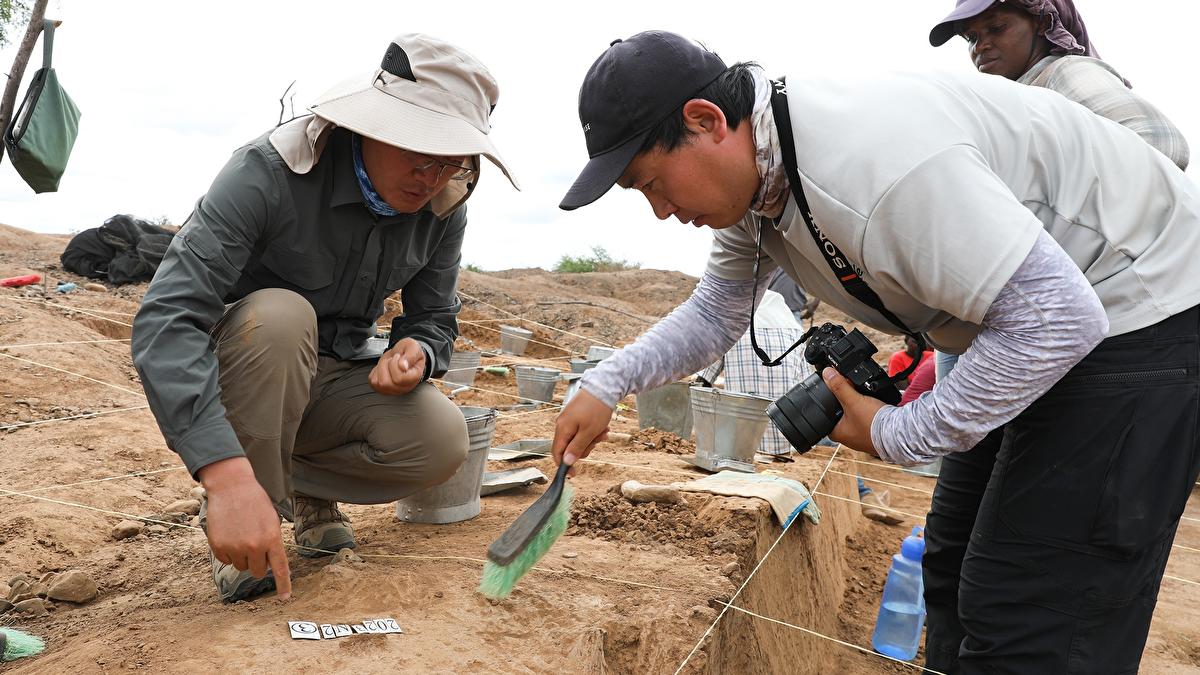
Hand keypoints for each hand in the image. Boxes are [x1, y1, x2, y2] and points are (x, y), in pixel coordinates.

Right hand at [197, 457, 291, 598]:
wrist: (232, 487)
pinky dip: (228, 553)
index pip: (280, 568)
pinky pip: (225, 561)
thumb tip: (269, 563)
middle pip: (258, 572)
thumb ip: (272, 542)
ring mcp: (235, 547)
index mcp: (272, 539)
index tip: (284, 599)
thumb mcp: (271, 520)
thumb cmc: (255, 502)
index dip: (283, 585)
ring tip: (241, 535)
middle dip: (258, 564)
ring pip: (241, 567)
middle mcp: (254, 546)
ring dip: (242, 557)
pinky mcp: (218, 546)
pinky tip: (229, 535)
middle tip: (254, 547)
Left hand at [369, 338, 425, 394]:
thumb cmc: (408, 351)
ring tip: (388, 363)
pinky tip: (384, 368)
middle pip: (386, 383)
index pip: (400, 379)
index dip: (395, 365)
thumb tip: (402, 366)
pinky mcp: (382, 388)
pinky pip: (373, 381)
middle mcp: (404, 387)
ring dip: (381, 368)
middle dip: (387, 366)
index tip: (399, 357)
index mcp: (414, 378)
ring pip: (379, 383)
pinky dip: (376, 372)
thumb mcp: (413, 347)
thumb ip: (410, 355)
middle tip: (393, 359)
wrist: (401, 353)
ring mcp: (393, 389)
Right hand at [552, 389, 611, 476]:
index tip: (574, 473)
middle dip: (586, 447)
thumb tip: (566, 462)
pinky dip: (593, 431)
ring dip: (592, 439)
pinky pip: (583, 430)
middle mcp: (562, 424)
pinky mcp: (576, 415)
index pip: (557, 453)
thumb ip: (576, 448)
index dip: (564, 465)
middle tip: (598, 440)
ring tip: (604, 432)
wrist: (604, 386)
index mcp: (562, 429)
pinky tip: (603, 427)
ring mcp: (569, 419)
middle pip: (569, 447)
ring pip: (578, 438)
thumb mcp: (588, 432)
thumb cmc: (596, 408)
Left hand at [823, 367, 886, 456]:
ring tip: (860, 397)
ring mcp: (861, 438)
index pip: (825, 418)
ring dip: (856, 407)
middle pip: (840, 415)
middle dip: (844, 403)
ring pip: (854, 417)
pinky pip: (866, 420)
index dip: (826, 404)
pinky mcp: (873, 435)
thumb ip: (839, 386)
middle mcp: (849, 438)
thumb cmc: (874, 424)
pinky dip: (867, 412)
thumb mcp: (853, 401)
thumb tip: (827, 373)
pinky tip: (871, 405)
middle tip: (848, 392)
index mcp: (838, 434)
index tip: (832, 393)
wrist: (899, 433)